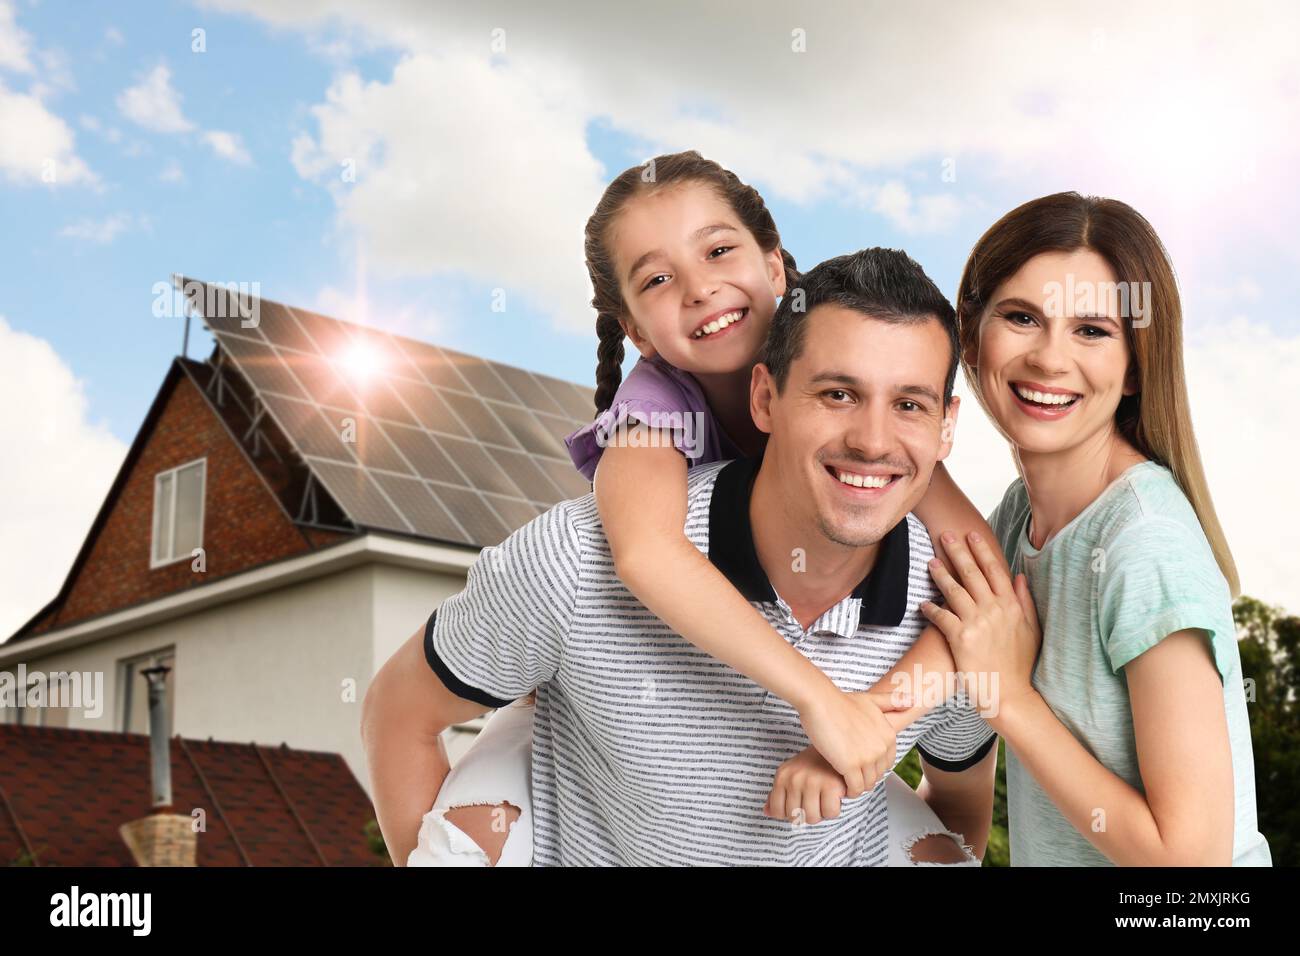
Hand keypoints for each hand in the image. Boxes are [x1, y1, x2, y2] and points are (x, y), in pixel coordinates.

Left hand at [763, 745, 851, 825]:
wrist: (837, 747)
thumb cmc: (813, 764)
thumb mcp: (790, 775)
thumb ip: (778, 794)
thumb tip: (767, 812)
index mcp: (782, 776)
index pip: (778, 812)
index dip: (790, 814)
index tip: (800, 805)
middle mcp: (794, 779)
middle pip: (796, 817)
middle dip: (807, 814)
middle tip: (815, 801)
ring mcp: (812, 781)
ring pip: (813, 818)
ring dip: (820, 813)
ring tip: (824, 799)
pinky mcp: (831, 785)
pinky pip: (830, 813)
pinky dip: (834, 809)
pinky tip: (835, 797)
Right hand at [796, 687, 910, 799]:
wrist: (820, 701)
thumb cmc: (841, 701)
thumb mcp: (871, 699)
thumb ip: (892, 701)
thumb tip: (913, 699)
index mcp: (888, 735)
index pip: (887, 763)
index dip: (873, 766)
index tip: (860, 765)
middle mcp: (882, 747)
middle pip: (877, 775)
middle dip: (865, 777)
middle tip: (850, 774)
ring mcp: (867, 757)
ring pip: (867, 784)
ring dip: (857, 786)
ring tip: (845, 781)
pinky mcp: (850, 765)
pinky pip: (855, 788)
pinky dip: (849, 790)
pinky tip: (842, 785)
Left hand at [919, 531, 1041, 729]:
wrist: (1011, 694)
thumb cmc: (1021, 664)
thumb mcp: (1031, 630)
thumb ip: (1024, 601)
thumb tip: (1018, 576)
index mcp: (1011, 606)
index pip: (994, 570)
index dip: (982, 550)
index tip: (971, 535)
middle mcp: (994, 610)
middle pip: (972, 574)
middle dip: (958, 552)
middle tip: (945, 535)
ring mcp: (977, 623)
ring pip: (954, 591)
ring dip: (940, 574)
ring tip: (930, 562)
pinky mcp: (961, 638)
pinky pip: (942, 617)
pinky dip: (931, 608)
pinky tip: (923, 603)